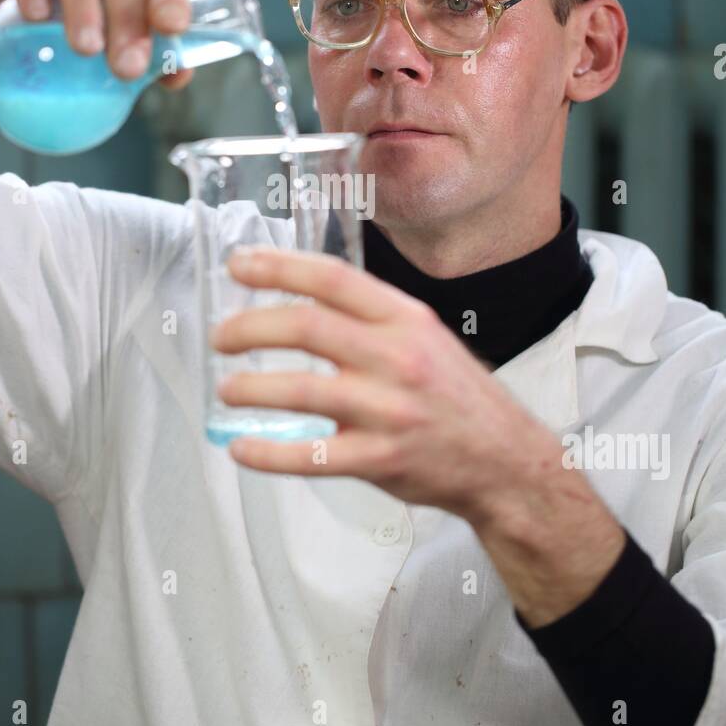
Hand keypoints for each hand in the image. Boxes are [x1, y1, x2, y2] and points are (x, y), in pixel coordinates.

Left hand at [210, 245, 564, 523]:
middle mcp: (398, 357)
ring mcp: (389, 410)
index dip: (278, 267)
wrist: (504, 461)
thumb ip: (369, 318)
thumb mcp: (424, 336)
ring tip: (227, 389)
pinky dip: (268, 454)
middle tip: (221, 336)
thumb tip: (297, 298)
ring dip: (251, 388)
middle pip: (307, 327)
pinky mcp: (381, 460)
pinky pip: (311, 455)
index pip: (332, 278)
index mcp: (405, 318)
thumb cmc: (455, 396)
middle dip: (250, 327)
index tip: (238, 265)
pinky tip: (242, 449)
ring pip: (302, 390)